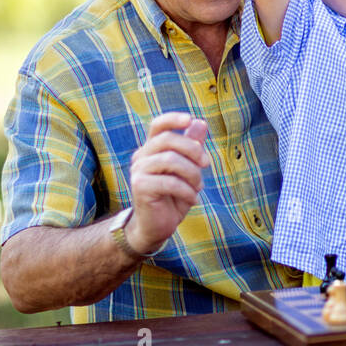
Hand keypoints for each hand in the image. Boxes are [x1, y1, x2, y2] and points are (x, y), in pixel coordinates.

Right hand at [127, 111, 209, 253]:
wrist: (156, 226)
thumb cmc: (174, 197)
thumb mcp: (188, 171)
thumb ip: (193, 147)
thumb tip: (200, 122)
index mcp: (152, 149)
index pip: (158, 125)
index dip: (173, 118)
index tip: (190, 119)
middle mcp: (142, 156)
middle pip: (168, 140)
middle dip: (193, 150)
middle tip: (207, 164)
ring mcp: (138, 171)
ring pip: (170, 160)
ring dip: (192, 174)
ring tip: (198, 187)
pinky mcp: (140, 187)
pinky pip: (169, 182)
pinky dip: (187, 191)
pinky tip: (193, 199)